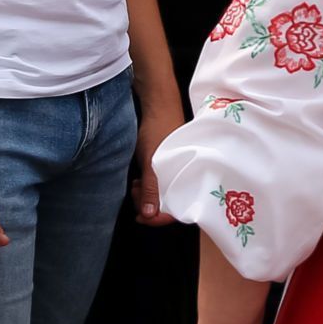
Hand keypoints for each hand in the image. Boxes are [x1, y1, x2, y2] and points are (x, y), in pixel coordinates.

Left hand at [130, 90, 186, 224]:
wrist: (158, 104)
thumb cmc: (158, 129)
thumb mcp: (150, 163)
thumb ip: (150, 189)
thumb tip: (148, 214)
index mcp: (188, 178)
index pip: (176, 212)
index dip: (158, 219)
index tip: (141, 217)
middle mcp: (184, 176)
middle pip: (169, 205)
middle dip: (149, 206)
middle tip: (135, 195)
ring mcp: (176, 171)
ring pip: (162, 194)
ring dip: (146, 195)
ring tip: (134, 186)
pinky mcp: (168, 165)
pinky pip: (159, 184)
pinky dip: (147, 186)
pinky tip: (138, 180)